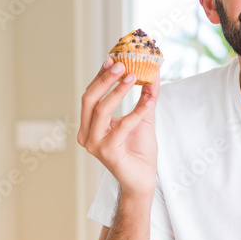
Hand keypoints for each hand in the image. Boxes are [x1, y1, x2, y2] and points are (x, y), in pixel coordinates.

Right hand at [77, 57, 159, 197]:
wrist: (142, 181)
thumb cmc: (139, 151)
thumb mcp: (142, 119)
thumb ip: (146, 96)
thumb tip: (153, 72)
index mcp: (89, 125)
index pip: (91, 95)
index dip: (101, 75)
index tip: (113, 58)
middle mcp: (86, 134)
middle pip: (89, 100)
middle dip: (105, 80)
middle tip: (122, 65)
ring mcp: (94, 145)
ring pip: (101, 111)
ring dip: (118, 92)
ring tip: (134, 77)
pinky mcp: (107, 153)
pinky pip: (122, 126)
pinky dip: (136, 111)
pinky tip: (149, 100)